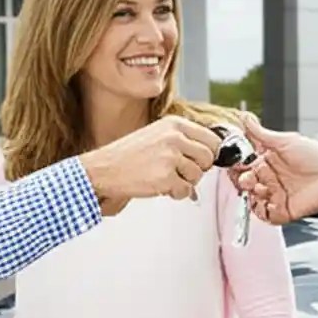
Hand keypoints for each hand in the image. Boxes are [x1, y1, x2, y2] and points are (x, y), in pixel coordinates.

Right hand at [79, 116, 221, 215]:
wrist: (105, 168)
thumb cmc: (129, 155)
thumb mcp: (158, 134)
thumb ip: (184, 140)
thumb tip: (211, 153)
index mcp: (175, 124)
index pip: (212, 138)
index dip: (209, 153)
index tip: (200, 161)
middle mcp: (174, 137)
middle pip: (209, 157)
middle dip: (199, 169)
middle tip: (182, 172)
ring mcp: (170, 157)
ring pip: (198, 175)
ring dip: (185, 182)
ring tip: (166, 178)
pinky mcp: (166, 177)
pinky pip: (186, 190)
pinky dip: (176, 193)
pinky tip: (161, 186)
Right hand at [230, 115, 317, 224]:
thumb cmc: (317, 156)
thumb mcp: (286, 141)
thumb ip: (261, 133)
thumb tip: (246, 119)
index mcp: (268, 162)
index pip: (243, 166)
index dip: (238, 166)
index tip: (236, 163)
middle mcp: (270, 179)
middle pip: (245, 184)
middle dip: (243, 181)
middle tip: (249, 177)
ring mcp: (276, 195)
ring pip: (252, 199)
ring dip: (253, 194)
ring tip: (262, 187)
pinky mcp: (283, 210)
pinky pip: (266, 215)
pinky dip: (263, 211)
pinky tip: (269, 201)